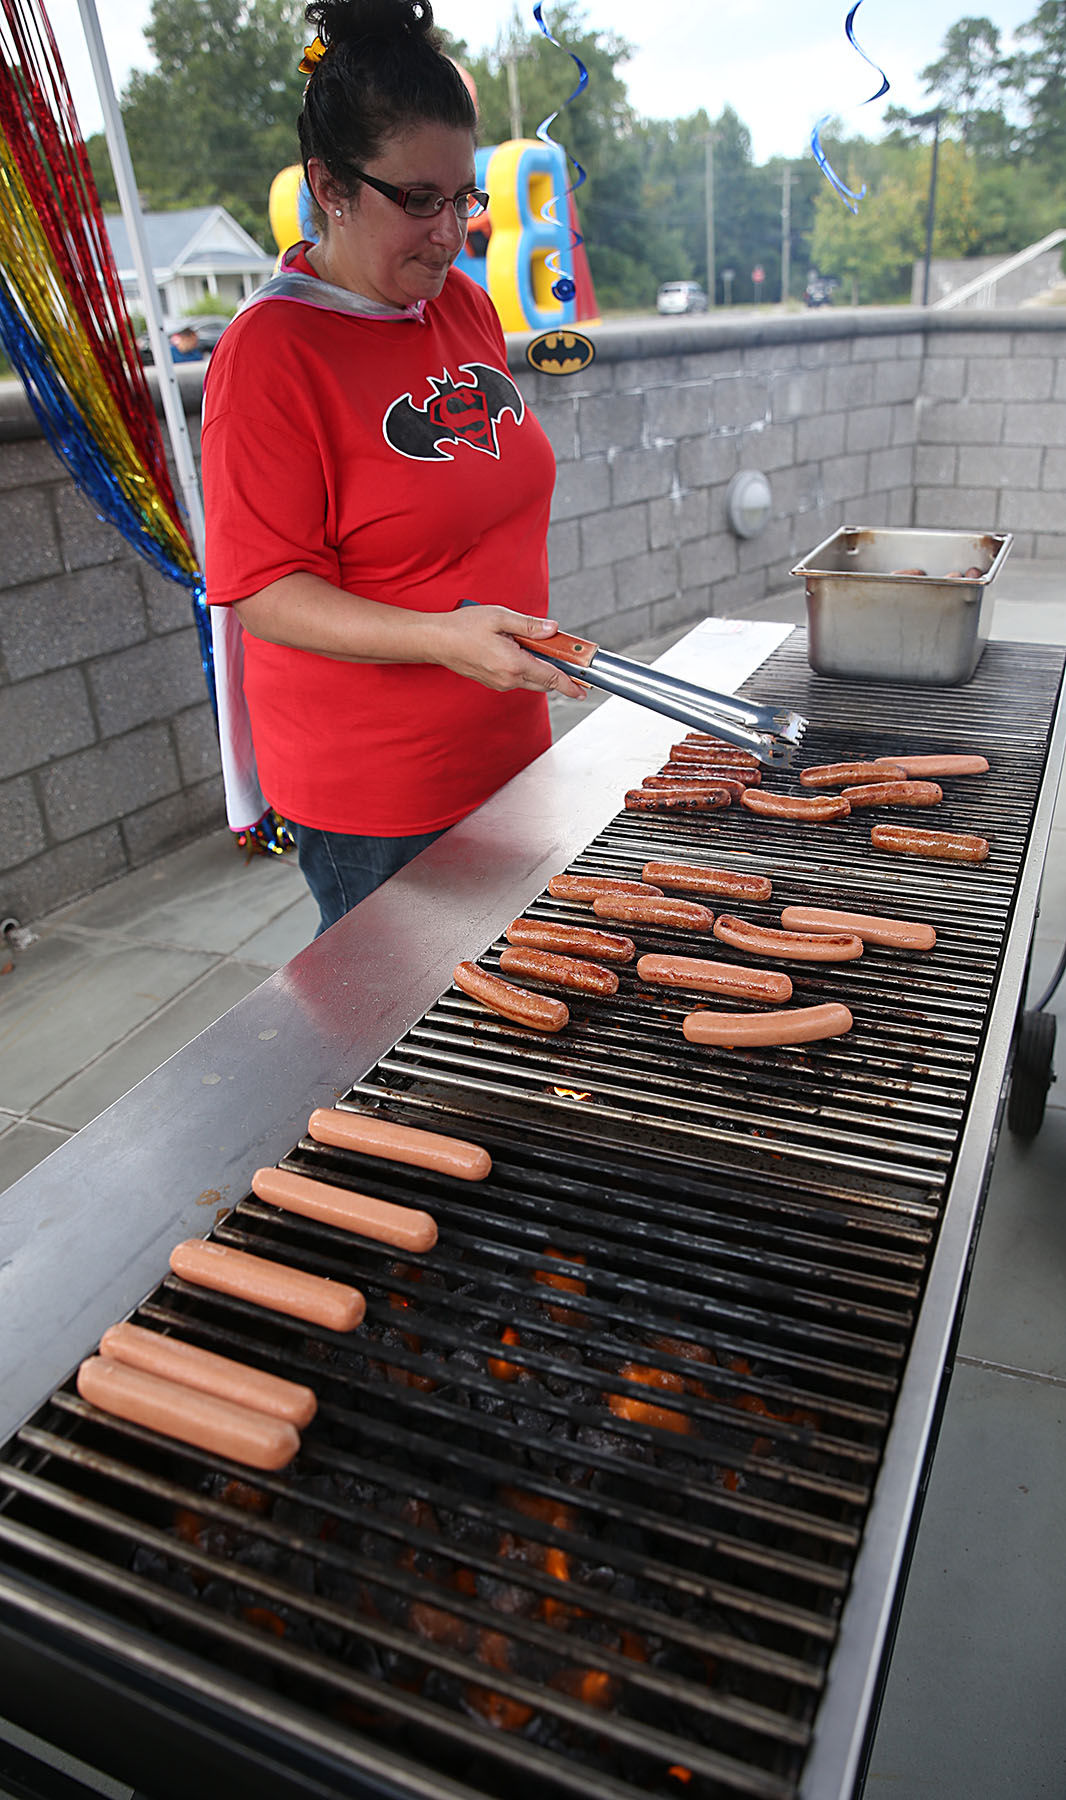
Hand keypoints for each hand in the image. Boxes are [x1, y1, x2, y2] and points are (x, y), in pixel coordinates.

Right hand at [426, 606, 588, 699]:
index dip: (570, 684)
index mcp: (513, 664)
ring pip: (531, 680)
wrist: (436, 641)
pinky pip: (517, 679)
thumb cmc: (464, 627)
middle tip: (567, 658)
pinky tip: (518, 651)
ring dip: (539, 668)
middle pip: (544, 682)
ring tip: (535, 646)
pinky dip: (526, 668)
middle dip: (558, 673)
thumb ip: (530, 625)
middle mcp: (508, 679)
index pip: (550, 677)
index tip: (583, 691)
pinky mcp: (493, 683)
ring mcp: (499, 684)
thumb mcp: (500, 618)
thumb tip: (553, 629)